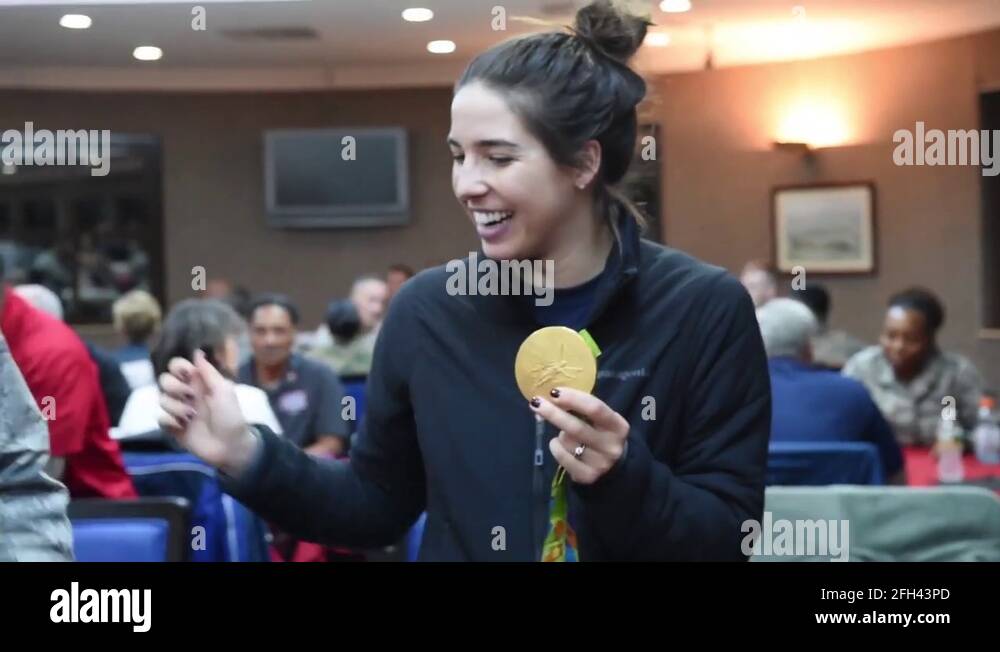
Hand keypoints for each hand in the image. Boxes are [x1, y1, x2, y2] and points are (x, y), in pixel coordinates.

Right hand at [158, 350, 256, 474]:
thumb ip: (208, 372)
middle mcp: (186, 394)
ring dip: (176, 407)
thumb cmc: (231, 416)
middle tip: (190, 397)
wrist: (229, 446)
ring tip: (191, 417)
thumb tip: (197, 351)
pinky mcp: (173, 427)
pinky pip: (160, 419)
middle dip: (174, 387)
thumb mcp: (224, 391)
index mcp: (199, 382)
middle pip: (164, 379)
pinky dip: (170, 422)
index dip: (177, 367)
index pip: (177, 365)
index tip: (187, 374)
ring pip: (161, 399)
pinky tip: (183, 427)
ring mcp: (178, 410)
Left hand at [529, 387, 628, 484]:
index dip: (573, 398)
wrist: (612, 465)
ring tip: (563, 433)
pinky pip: (562, 457)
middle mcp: (612, 446)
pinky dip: (555, 447)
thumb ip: (580, 407)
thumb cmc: (600, 433)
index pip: (595, 408)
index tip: (554, 392)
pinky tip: (558, 444)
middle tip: (535, 403)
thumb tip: (550, 397)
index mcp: (618, 426)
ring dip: (559, 434)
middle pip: (576, 427)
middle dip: (553, 413)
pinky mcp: (588, 476)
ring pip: (567, 442)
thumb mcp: (599, 419)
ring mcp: (600, 463)